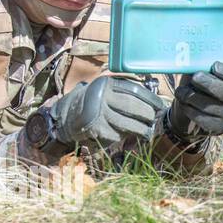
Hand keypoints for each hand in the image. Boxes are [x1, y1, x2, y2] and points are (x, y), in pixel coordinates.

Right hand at [49, 75, 164, 151]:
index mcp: (105, 84)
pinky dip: (125, 137)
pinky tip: (128, 138)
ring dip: (142, 130)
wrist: (62, 119)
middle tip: (154, 120)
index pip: (135, 91)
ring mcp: (99, 114)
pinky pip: (118, 135)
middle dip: (148, 116)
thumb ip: (121, 94)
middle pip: (134, 107)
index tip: (160, 106)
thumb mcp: (102, 92)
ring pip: (129, 124)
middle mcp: (101, 97)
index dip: (151, 100)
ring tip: (147, 133)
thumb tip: (150, 104)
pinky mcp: (97, 130)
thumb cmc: (88, 104)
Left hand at [167, 62, 222, 140]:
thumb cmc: (196, 87)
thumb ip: (199, 66)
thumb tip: (190, 57)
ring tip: (181, 91)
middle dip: (209, 84)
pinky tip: (183, 103)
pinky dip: (189, 109)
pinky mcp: (219, 127)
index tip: (214, 65)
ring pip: (210, 105)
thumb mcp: (199, 73)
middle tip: (195, 77)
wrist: (191, 112)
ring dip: (191, 96)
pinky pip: (202, 117)